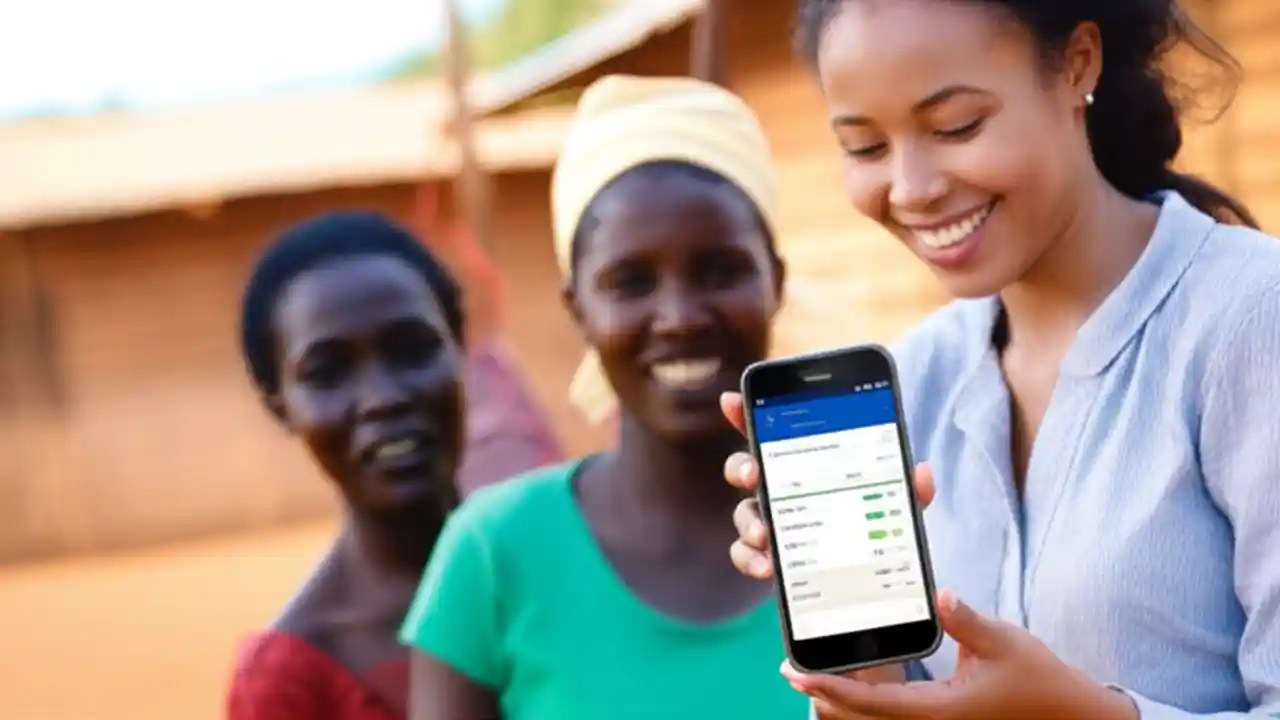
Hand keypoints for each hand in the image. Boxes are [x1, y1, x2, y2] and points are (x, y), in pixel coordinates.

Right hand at [719, 391, 930, 693]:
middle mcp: (779, 489)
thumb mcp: (896, 505)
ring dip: (749, 521)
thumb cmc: (877, 525)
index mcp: (804, 464)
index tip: (732, 400)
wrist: (873, 579)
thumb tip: (921, 471)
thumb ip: (906, 488)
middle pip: (745, 468)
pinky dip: (751, 559)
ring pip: (743, 514)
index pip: (771, 431)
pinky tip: (767, 568)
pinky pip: (746, 555)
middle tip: (753, 474)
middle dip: (742, 467)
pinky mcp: (770, 557)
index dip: (747, 413)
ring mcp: (771, 523)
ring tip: (765, 535)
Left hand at [783, 590, 1139, 719]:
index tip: (797, 674)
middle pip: (863, 718)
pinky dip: (868, 702)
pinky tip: (854, 683)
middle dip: (825, 697)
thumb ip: (966, 619)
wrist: (1068, 713)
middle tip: (790, 671)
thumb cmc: (1037, 677)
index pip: (871, 703)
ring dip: (843, 702)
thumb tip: (941, 596)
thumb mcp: (1003, 641)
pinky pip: (894, 716)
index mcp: (939, 710)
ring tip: (810, 678)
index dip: (830, 689)